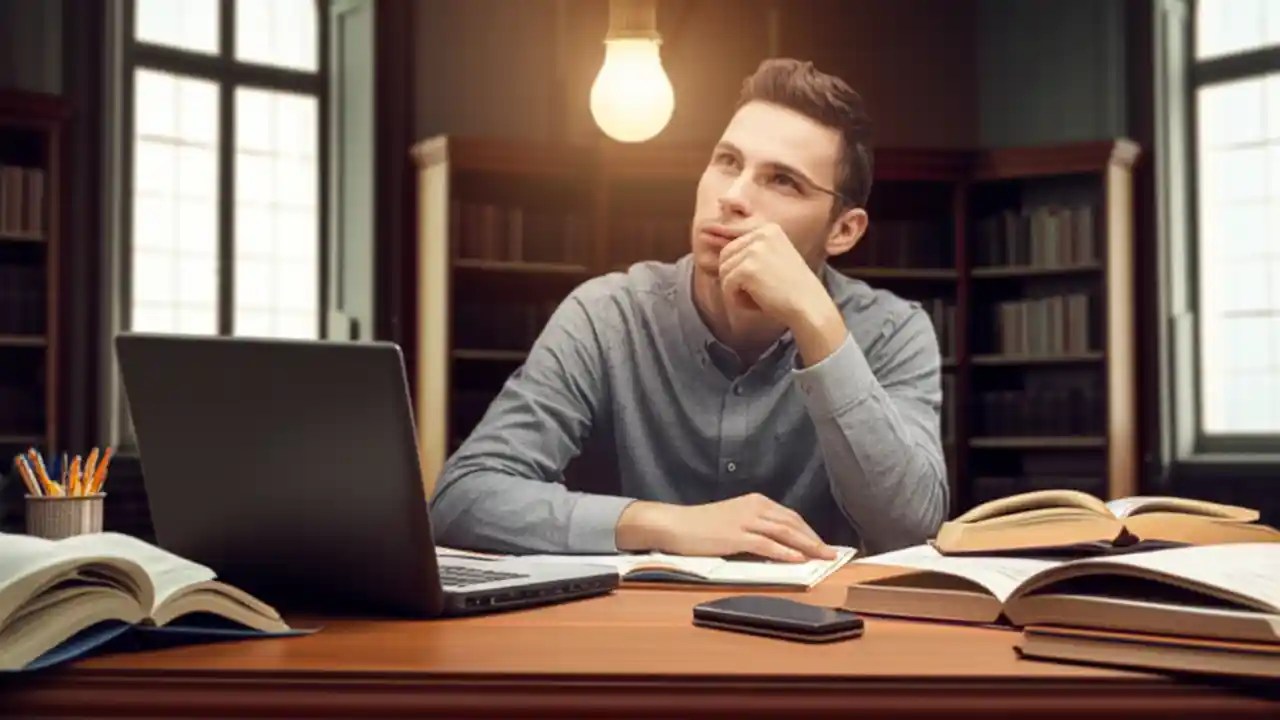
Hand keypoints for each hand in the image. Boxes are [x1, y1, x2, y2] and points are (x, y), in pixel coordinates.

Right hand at [615, 494, 838, 562]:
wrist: (675, 524)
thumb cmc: (701, 526)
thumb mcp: (734, 521)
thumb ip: (756, 529)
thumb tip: (780, 546)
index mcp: (756, 502)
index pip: (791, 516)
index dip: (810, 531)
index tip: (824, 545)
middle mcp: (755, 506)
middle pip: (793, 523)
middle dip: (815, 539)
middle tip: (833, 554)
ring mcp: (745, 520)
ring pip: (785, 532)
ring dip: (808, 546)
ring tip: (824, 558)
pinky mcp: (735, 535)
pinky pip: (766, 544)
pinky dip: (785, 552)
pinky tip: (798, 560)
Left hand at [717, 223, 849, 366]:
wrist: (809, 306)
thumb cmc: (792, 288)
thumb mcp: (774, 258)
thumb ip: (752, 250)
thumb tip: (713, 243)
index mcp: (768, 229)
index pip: (735, 244)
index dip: (735, 266)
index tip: (749, 281)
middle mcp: (761, 234)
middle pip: (725, 256)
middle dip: (733, 278)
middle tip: (752, 293)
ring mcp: (753, 249)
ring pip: (724, 271)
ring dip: (734, 290)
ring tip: (755, 298)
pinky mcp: (747, 268)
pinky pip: (727, 285)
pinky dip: (736, 299)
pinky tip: (754, 304)